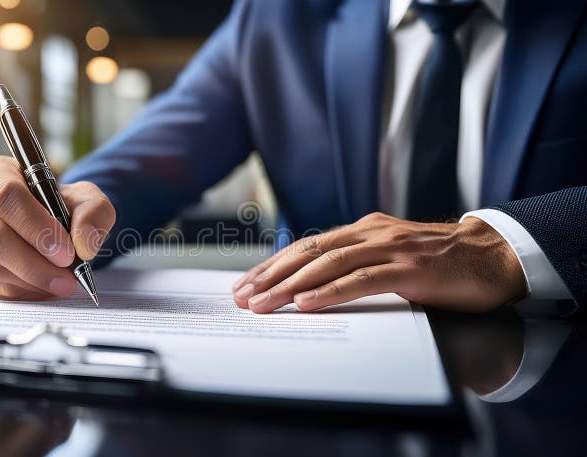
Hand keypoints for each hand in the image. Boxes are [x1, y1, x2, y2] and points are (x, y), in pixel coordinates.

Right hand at [0, 155, 115, 299]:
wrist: (53, 226)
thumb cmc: (64, 207)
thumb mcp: (88, 200)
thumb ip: (94, 214)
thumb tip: (83, 244)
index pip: (7, 195)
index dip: (35, 226)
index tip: (66, 251)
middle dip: (33, 262)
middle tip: (66, 277)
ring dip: (31, 280)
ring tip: (61, 283)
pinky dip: (22, 289)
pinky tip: (43, 285)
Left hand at [232, 212, 526, 312]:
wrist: (493, 253)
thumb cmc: (441, 261)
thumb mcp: (392, 254)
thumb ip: (359, 262)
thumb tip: (317, 285)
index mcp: (363, 230)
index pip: (307, 247)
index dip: (274, 265)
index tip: (246, 284)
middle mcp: (370, 233)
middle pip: (309, 253)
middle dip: (271, 276)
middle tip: (242, 296)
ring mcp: (390, 248)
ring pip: (329, 264)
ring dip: (291, 286)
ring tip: (264, 304)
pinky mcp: (410, 268)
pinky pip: (363, 280)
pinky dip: (331, 291)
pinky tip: (308, 303)